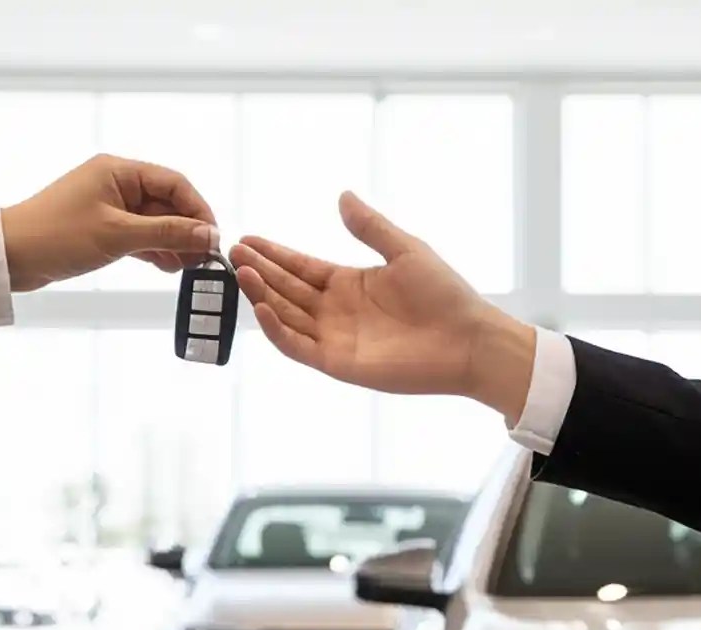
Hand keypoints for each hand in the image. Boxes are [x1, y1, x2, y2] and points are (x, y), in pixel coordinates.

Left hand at [1, 154, 220, 290]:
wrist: (8, 256)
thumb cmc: (56, 236)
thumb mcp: (117, 235)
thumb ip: (167, 233)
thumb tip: (209, 234)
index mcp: (118, 170)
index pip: (174, 183)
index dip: (198, 209)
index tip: (214, 237)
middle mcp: (115, 183)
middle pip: (166, 203)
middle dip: (188, 230)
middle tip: (206, 258)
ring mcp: (108, 206)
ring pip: (153, 222)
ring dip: (173, 242)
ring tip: (191, 268)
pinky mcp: (100, 228)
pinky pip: (137, 235)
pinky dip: (154, 249)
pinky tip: (168, 266)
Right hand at [229, 191, 536, 423]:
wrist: (469, 340)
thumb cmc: (445, 294)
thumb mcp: (405, 250)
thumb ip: (370, 227)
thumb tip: (343, 195)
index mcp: (348, 283)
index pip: (299, 266)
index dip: (273, 253)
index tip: (246, 238)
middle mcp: (334, 310)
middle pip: (285, 288)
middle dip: (259, 270)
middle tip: (232, 251)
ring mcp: (333, 337)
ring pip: (284, 315)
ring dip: (261, 294)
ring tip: (241, 271)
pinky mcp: (337, 363)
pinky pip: (297, 346)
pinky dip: (276, 329)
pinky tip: (262, 308)